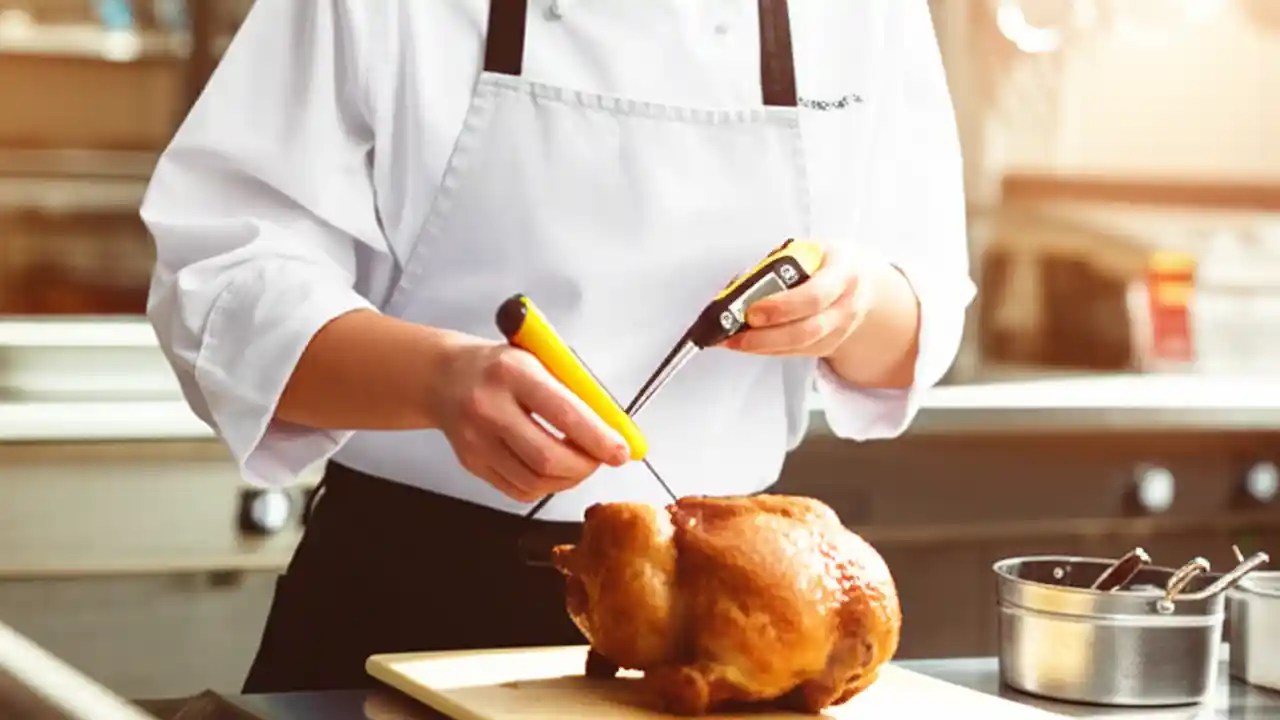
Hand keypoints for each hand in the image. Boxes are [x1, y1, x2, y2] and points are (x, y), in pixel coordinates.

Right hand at [431, 336, 630, 502]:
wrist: (444, 377)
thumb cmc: (500, 366)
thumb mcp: (540, 359)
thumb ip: (576, 391)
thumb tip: (614, 427)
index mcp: (512, 372)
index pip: (565, 413)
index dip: (599, 439)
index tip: (621, 450)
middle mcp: (489, 407)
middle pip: (548, 457)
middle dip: (586, 465)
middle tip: (601, 458)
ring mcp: (475, 440)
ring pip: (535, 481)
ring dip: (568, 479)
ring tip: (579, 462)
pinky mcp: (471, 463)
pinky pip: (518, 490)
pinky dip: (546, 487)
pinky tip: (553, 470)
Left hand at [723, 243, 870, 357]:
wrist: (862, 284)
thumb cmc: (830, 263)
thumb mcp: (812, 250)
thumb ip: (780, 263)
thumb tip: (740, 283)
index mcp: (842, 272)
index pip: (815, 296)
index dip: (782, 307)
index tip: (752, 310)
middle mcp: (846, 305)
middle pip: (808, 330)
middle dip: (768, 336)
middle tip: (738, 334)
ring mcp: (840, 330)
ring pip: (801, 347)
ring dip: (763, 346)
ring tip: (734, 341)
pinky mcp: (829, 346)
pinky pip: (797, 353)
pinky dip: (769, 350)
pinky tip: (749, 345)